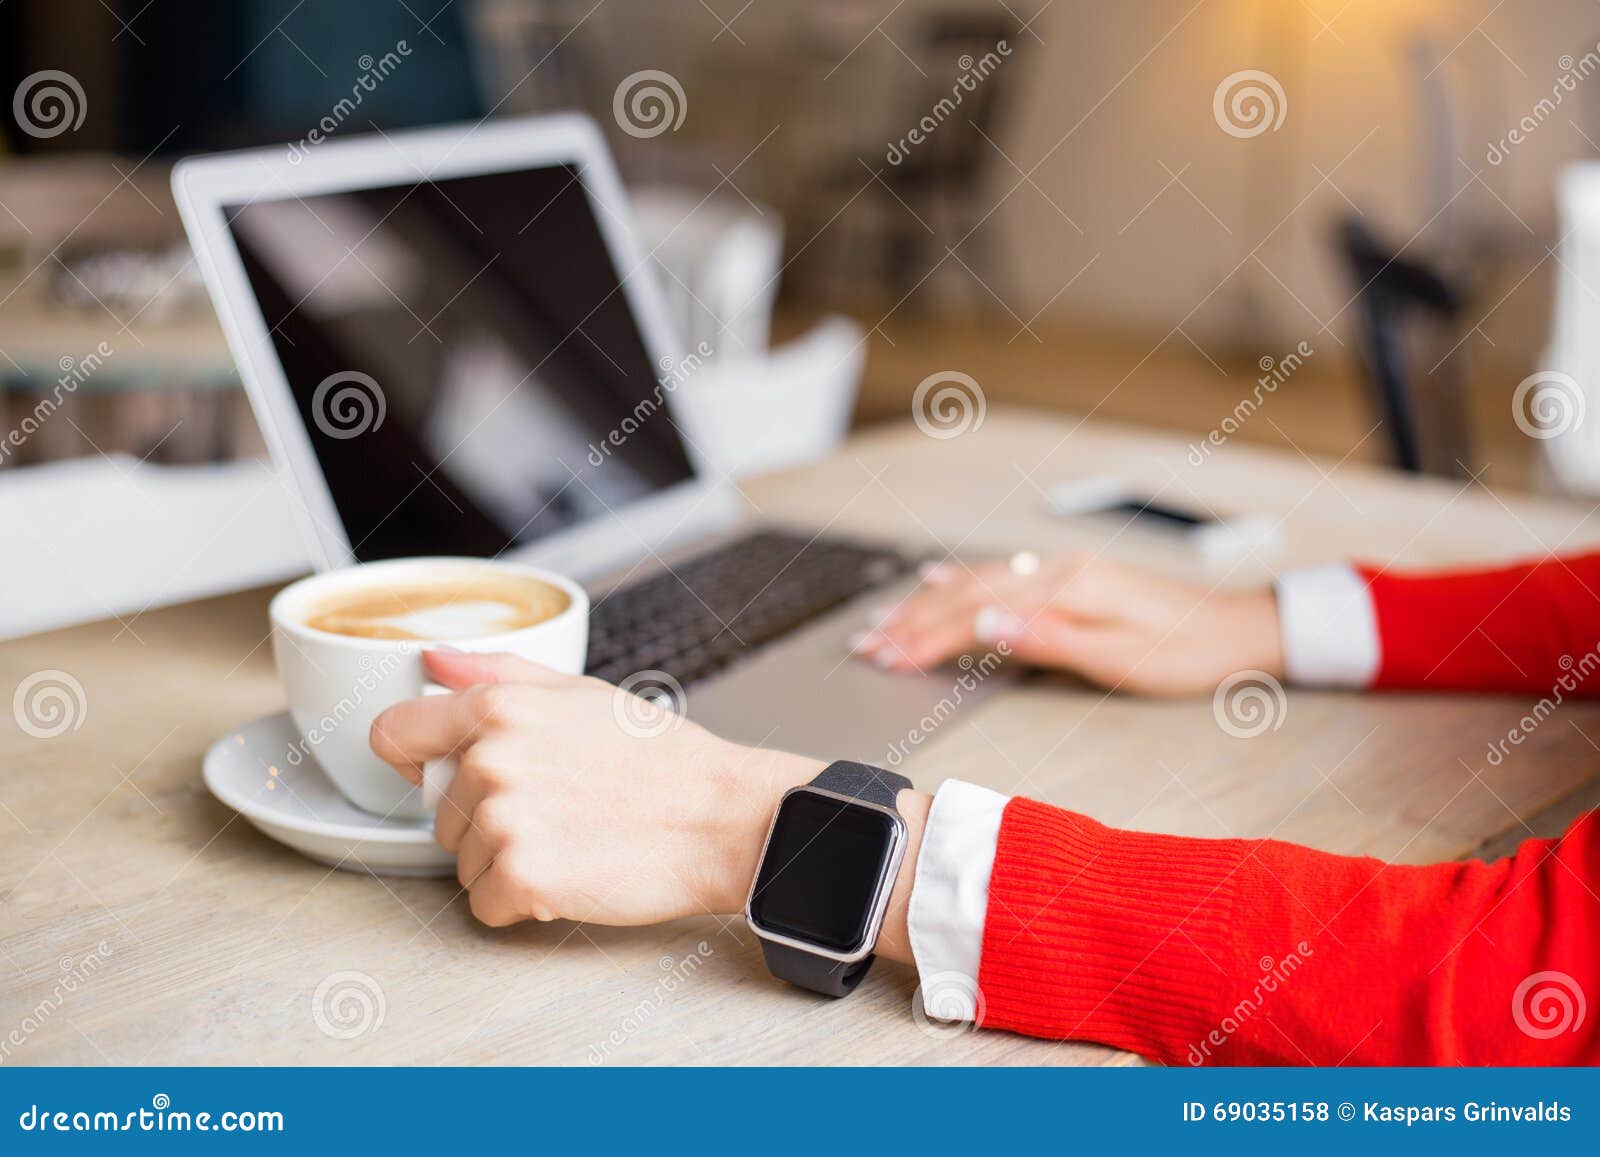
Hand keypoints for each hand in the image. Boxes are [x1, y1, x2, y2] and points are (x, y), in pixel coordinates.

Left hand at [369, 651, 821, 926]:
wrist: (722, 819)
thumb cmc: (662, 759)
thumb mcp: (580, 691)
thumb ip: (496, 671)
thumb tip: (433, 661)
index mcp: (498, 707)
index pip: (393, 734)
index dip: (415, 758)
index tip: (444, 771)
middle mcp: (490, 760)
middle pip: (437, 810)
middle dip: (483, 817)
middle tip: (555, 809)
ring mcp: (503, 822)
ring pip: (461, 861)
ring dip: (505, 861)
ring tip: (571, 839)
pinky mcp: (522, 879)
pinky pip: (484, 904)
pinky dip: (521, 902)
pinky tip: (570, 874)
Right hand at [853, 554, 1282, 694]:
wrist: (1233, 629)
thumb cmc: (1181, 652)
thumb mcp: (1116, 658)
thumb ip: (1045, 638)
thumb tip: (984, 626)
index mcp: (1066, 588)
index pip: (976, 613)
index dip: (926, 637)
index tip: (886, 657)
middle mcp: (1056, 570)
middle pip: (967, 593)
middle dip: (911, 620)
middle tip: (866, 644)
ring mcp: (1060, 569)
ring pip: (977, 582)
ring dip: (925, 602)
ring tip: (884, 621)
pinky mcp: (1068, 577)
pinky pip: (999, 573)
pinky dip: (959, 579)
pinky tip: (935, 577)